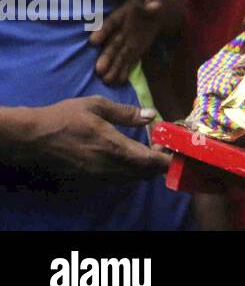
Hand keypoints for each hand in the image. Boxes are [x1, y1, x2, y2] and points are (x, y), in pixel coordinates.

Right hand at [4, 97, 170, 185]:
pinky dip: (131, 171)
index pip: (150, 162)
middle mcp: (109, 166)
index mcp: (114, 147)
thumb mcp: (97, 106)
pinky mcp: (90, 179)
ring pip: (133, 179)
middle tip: (161, 144)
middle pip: (145, 174)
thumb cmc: (66, 117)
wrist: (34, 137)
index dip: (166, 157)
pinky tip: (129, 155)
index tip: (169, 142)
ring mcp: (98, 176)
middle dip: (159, 162)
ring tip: (148, 148)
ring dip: (146, 167)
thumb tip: (152, 115)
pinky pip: (119, 179)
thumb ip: (127, 113)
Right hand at [90, 0, 187, 84]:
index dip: (103, 31)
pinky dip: (125, 69)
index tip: (93, 40)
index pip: (112, 22)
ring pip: (119, 54)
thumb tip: (155, 5)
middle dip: (107, 56)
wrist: (156, 5)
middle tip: (99, 70)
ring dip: (114, 67)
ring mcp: (127, 40)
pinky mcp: (135, 48)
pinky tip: (119, 81)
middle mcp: (121, 29)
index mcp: (123, 13)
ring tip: (107, 80)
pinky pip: (129, 59)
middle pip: (113, 43)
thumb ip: (154, 1)